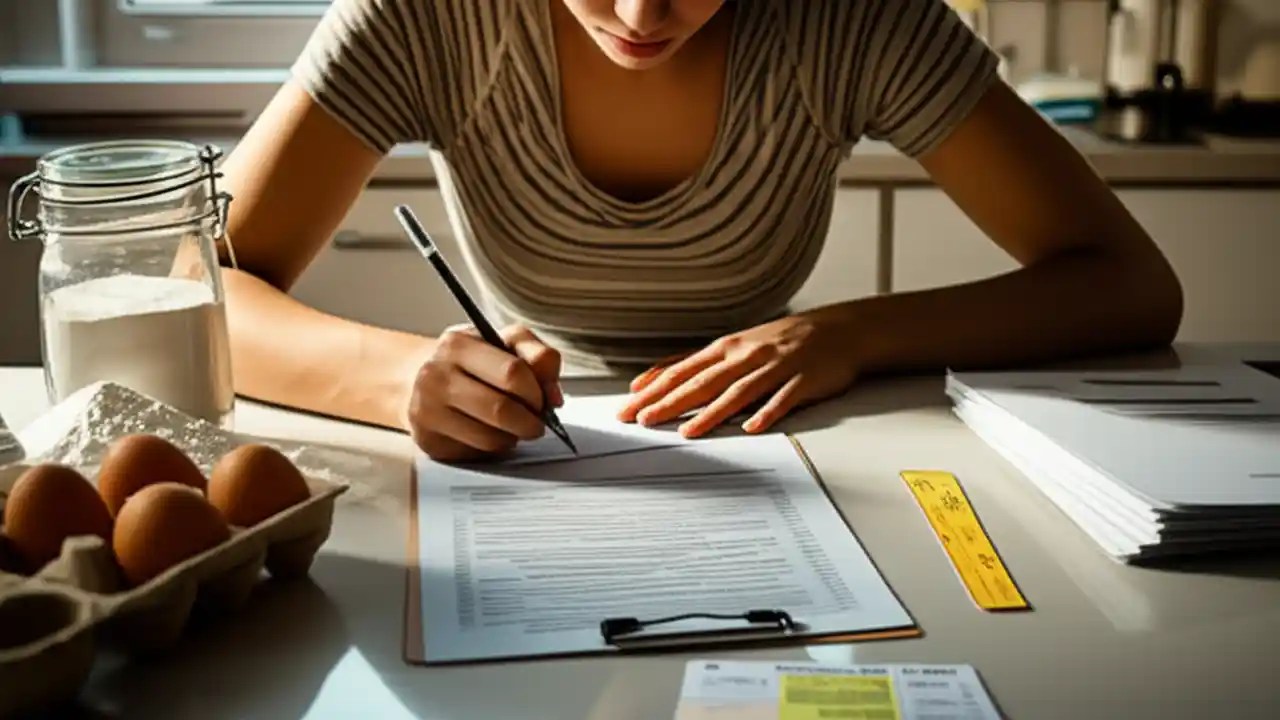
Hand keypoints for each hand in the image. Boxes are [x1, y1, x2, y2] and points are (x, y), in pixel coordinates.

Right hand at [406, 324, 563, 461]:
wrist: (415, 377)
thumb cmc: (469, 360)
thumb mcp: (504, 342)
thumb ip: (538, 356)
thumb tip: (554, 396)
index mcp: (458, 344)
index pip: (512, 373)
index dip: (537, 391)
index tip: (543, 399)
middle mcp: (436, 376)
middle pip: (501, 410)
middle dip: (530, 421)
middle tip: (537, 422)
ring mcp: (427, 411)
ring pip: (490, 438)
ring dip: (513, 437)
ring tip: (513, 426)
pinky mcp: (428, 440)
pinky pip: (475, 453)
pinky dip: (493, 447)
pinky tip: (490, 432)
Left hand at [617, 310, 859, 437]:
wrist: (837, 330)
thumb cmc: (782, 341)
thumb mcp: (737, 345)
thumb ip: (698, 363)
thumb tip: (656, 377)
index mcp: (727, 348)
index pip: (682, 370)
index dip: (654, 389)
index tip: (629, 406)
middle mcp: (746, 356)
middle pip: (702, 382)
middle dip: (670, 402)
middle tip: (643, 419)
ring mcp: (774, 367)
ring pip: (737, 392)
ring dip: (710, 413)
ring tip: (687, 430)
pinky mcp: (802, 381)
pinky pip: (782, 399)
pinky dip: (766, 413)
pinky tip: (751, 427)